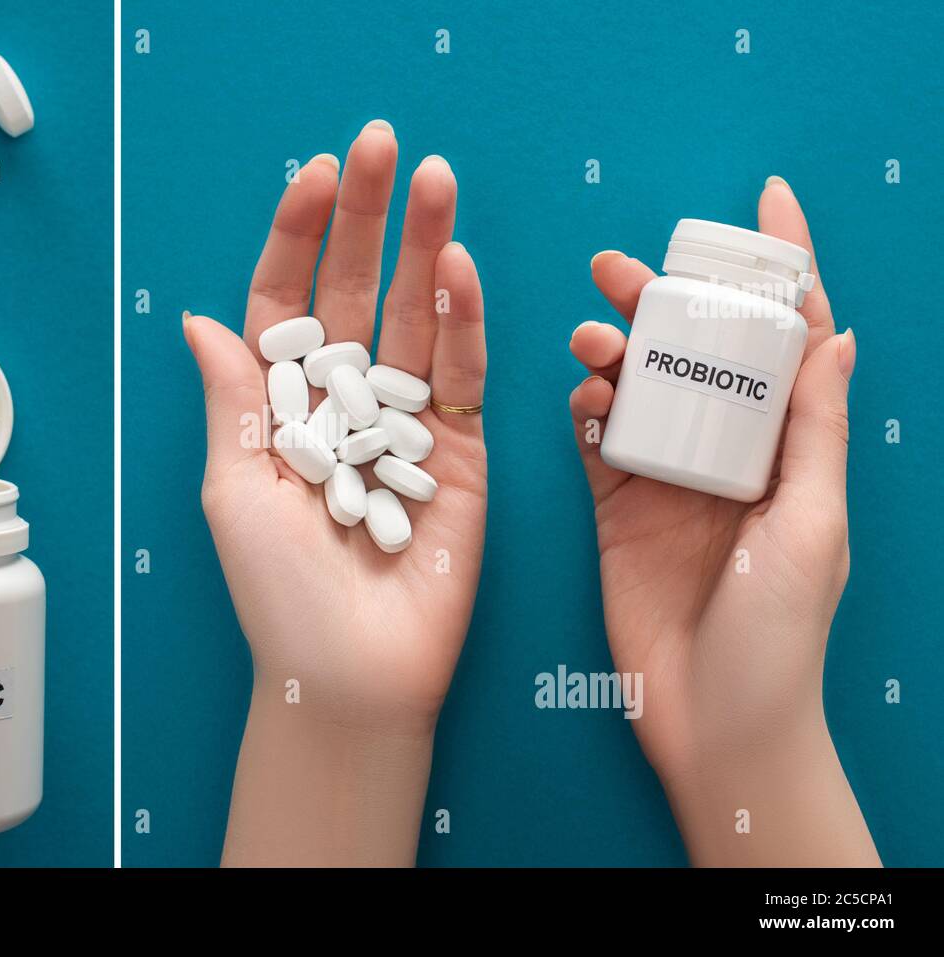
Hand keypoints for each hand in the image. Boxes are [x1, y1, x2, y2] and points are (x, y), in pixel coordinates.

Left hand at [184, 120, 486, 864]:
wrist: (352, 673)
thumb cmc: (279, 594)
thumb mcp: (235, 491)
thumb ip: (233, 404)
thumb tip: (197, 321)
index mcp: (280, 408)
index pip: (287, 306)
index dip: (298, 241)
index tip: (314, 177)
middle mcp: (342, 404)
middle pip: (356, 294)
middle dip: (369, 220)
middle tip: (385, 147)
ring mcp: (404, 423)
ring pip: (417, 319)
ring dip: (425, 247)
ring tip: (436, 180)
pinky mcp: (460, 452)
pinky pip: (462, 374)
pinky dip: (463, 320)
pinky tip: (455, 264)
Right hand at [568, 177, 878, 865]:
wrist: (714, 722)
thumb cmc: (780, 635)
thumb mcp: (812, 525)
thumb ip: (815, 431)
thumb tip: (835, 332)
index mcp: (792, 449)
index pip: (793, 342)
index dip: (784, 269)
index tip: (766, 202)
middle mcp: (731, 452)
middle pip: (701, 351)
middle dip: (667, 299)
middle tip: (618, 269)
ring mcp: (669, 477)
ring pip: (641, 386)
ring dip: (614, 351)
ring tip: (588, 338)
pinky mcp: (617, 507)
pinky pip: (598, 439)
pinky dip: (587, 408)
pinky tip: (581, 397)